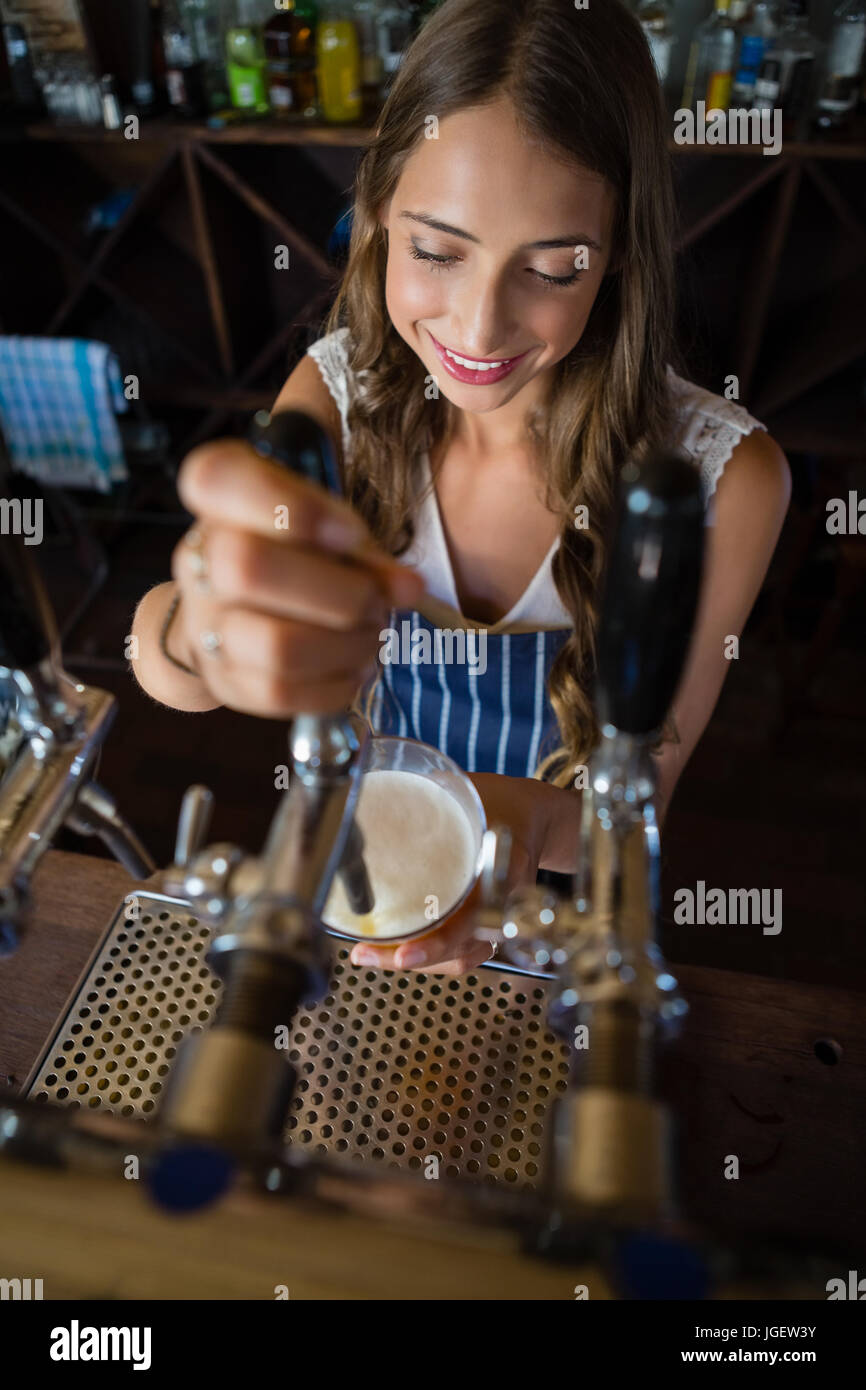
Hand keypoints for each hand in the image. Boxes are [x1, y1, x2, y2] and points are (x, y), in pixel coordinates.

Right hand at [169, 439, 425, 715]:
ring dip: (345, 646)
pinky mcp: (223, 680)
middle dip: (337, 592)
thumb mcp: (327, 526)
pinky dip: (334, 685)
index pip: (215, 478)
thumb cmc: (295, 553)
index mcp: (218, 496)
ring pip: (274, 645)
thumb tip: (408, 588)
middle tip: (376, 602)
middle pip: (246, 568)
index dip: (292, 505)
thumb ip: (364, 549)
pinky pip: (280, 693)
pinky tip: (355, 668)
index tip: (350, 534)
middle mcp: (197, 557)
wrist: (236, 611)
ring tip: (373, 637)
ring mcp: (203, 624)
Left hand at [348, 773, 555, 974]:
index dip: (436, 944)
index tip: (403, 955)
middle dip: (410, 959)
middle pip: (457, 951)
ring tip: (370, 955)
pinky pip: (462, 952)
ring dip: (416, 962)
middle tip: (365, 954)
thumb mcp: (469, 791)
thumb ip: (430, 793)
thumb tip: (379, 788)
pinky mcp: (485, 923)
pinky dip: (432, 957)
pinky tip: (396, 953)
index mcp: (500, 869)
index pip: (469, 921)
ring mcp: (495, 917)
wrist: (534, 818)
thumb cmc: (500, 802)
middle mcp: (500, 902)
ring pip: (458, 958)